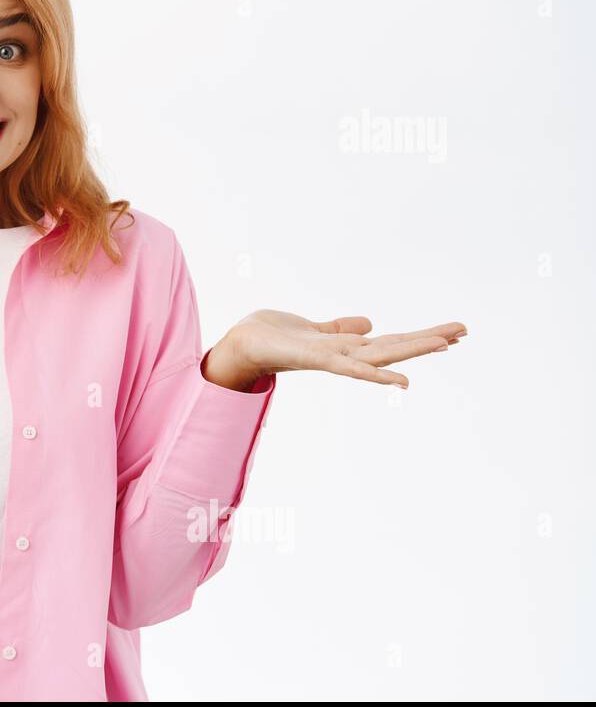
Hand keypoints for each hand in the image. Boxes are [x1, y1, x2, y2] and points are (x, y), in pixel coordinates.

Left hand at [205, 311, 466, 390]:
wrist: (241, 344)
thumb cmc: (273, 337)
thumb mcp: (313, 328)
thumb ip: (340, 329)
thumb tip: (369, 324)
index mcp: (346, 347)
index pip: (390, 341)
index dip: (419, 338)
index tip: (451, 333)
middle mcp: (345, 355)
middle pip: (394, 347)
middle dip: (428, 340)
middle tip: (465, 331)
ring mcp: (334, 359)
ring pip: (382, 355)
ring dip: (414, 349)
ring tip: (447, 342)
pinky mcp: (317, 359)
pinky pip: (352, 370)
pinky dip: (377, 377)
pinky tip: (402, 382)